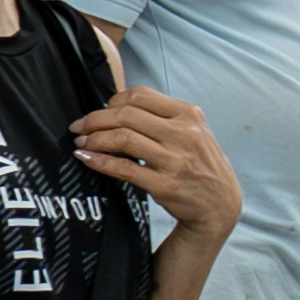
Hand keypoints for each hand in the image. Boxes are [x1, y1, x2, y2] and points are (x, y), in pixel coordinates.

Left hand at [76, 84, 239, 232]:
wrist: (219, 204)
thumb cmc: (200, 164)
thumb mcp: (194, 131)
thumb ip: (164, 117)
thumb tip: (117, 107)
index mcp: (189, 114)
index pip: (140, 95)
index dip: (112, 101)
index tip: (99, 112)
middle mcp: (184, 134)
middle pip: (126, 114)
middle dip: (95, 119)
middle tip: (79, 127)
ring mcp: (175, 160)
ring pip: (122, 139)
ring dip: (94, 139)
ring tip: (81, 143)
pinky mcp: (165, 185)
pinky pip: (123, 168)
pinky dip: (99, 161)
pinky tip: (86, 158)